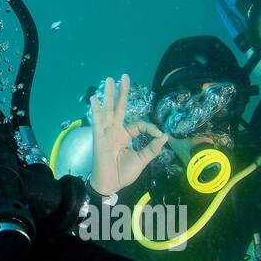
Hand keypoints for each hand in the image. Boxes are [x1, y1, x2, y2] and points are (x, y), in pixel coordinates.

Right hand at [88, 74, 167, 195]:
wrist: (110, 185)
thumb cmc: (123, 173)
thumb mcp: (142, 160)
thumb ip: (152, 148)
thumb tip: (165, 135)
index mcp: (125, 136)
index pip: (138, 124)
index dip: (150, 127)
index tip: (159, 135)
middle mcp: (115, 130)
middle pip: (119, 108)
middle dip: (122, 92)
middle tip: (124, 76)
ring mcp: (106, 132)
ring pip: (109, 110)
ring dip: (109, 95)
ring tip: (110, 79)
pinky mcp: (99, 137)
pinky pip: (98, 121)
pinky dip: (96, 110)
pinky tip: (94, 98)